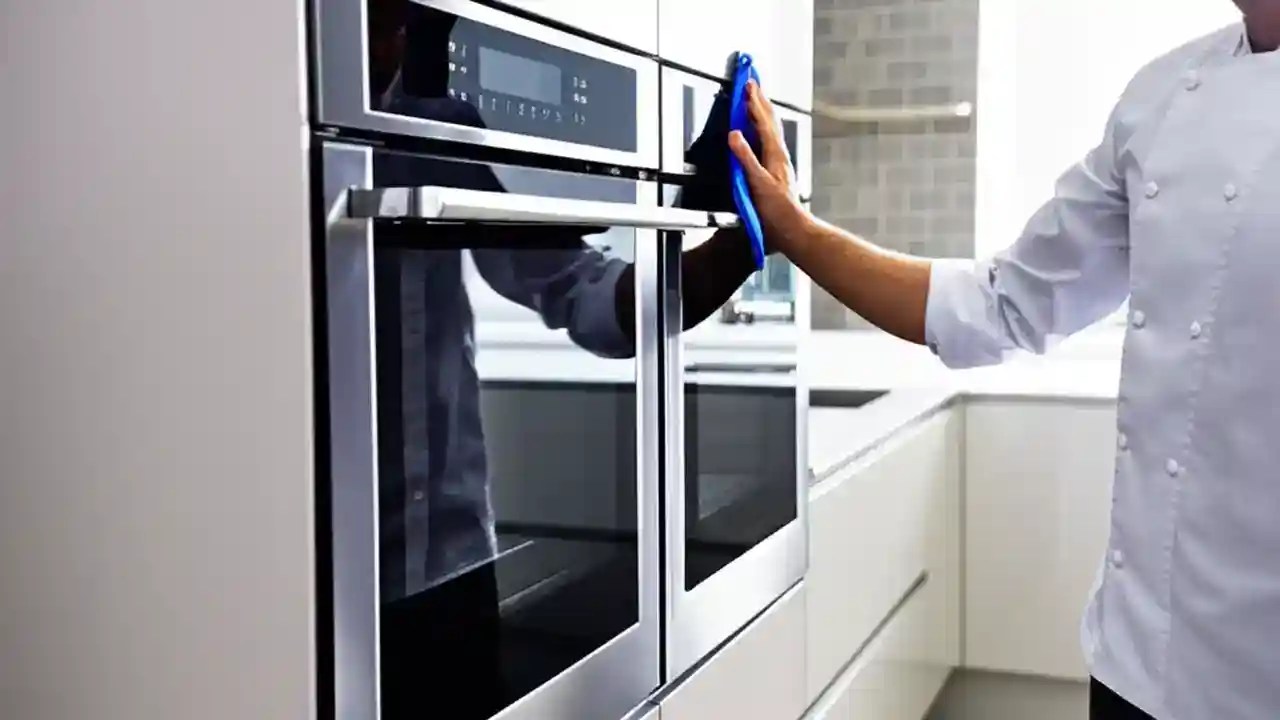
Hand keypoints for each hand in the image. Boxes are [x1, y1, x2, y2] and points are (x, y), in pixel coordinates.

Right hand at [729, 81, 812, 252]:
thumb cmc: (777, 211)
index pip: (763, 121)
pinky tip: (756, 134)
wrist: (791, 229)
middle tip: (752, 83)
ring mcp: (778, 163)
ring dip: (761, 113)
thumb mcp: (757, 183)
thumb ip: (745, 158)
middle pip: (769, 121)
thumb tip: (734, 135)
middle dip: (760, 101)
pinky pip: (766, 142)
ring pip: (770, 130)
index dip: (754, 101)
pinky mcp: (774, 171)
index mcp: (775, 154)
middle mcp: (778, 155)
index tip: (749, 83)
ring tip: (754, 101)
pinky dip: (760, 131)